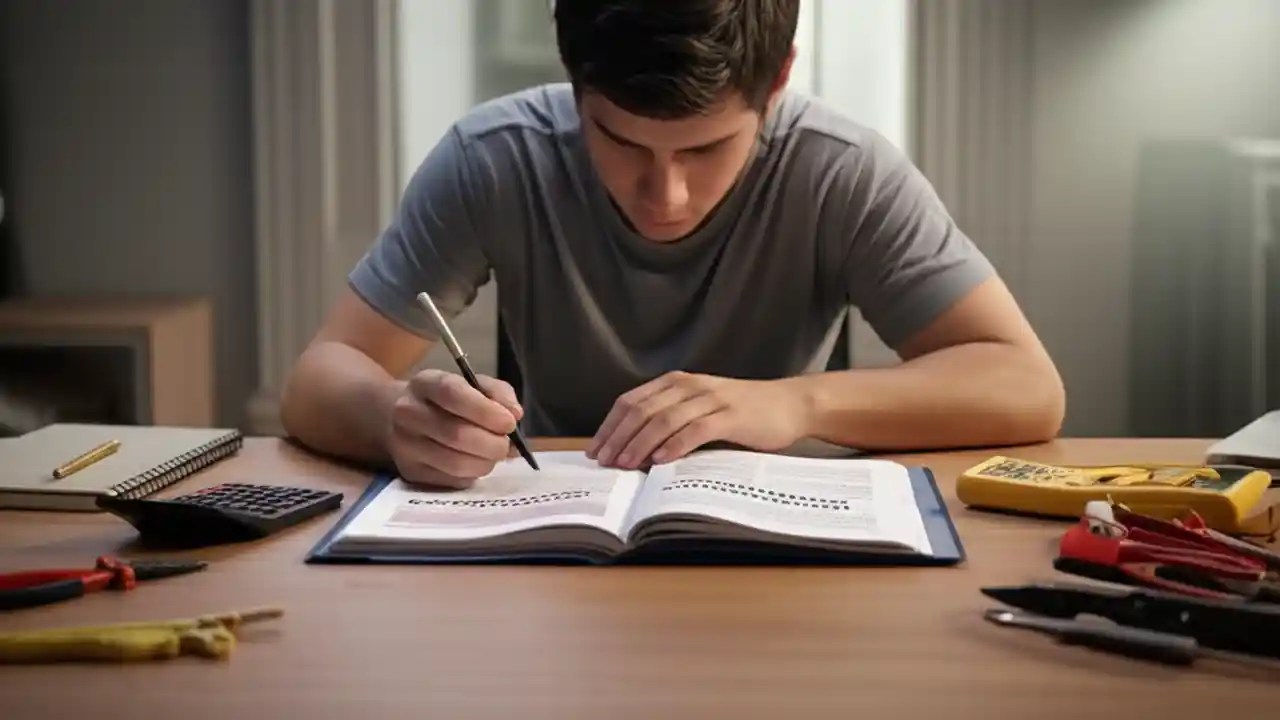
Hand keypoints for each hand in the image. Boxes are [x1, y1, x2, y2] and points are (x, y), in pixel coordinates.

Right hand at [386, 369, 521, 487]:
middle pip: (456, 434)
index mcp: (425, 383)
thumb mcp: (471, 384)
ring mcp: (405, 445)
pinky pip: (451, 480)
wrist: (400, 418)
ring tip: (493, 454)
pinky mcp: (410, 472)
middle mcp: (408, 412)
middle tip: (506, 444)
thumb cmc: (445, 400)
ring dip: (485, 462)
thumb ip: (497, 393)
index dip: (485, 411)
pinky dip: (472, 474)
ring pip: (455, 463)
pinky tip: (475, 463)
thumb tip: (514, 414)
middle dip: (492, 443)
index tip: (509, 423)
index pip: (453, 394)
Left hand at [586, 371, 809, 468]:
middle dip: (618, 437)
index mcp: (677, 382)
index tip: (594, 449)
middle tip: (603, 462)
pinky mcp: (731, 416)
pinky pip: (696, 429)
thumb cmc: (744, 412)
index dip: (610, 425)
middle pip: (642, 409)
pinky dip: (675, 445)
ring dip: (641, 442)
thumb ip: (672, 421)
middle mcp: (690, 385)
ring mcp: (711, 399)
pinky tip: (660, 460)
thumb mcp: (701, 409)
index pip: (631, 401)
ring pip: (664, 418)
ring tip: (625, 464)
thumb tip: (635, 449)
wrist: (790, 405)